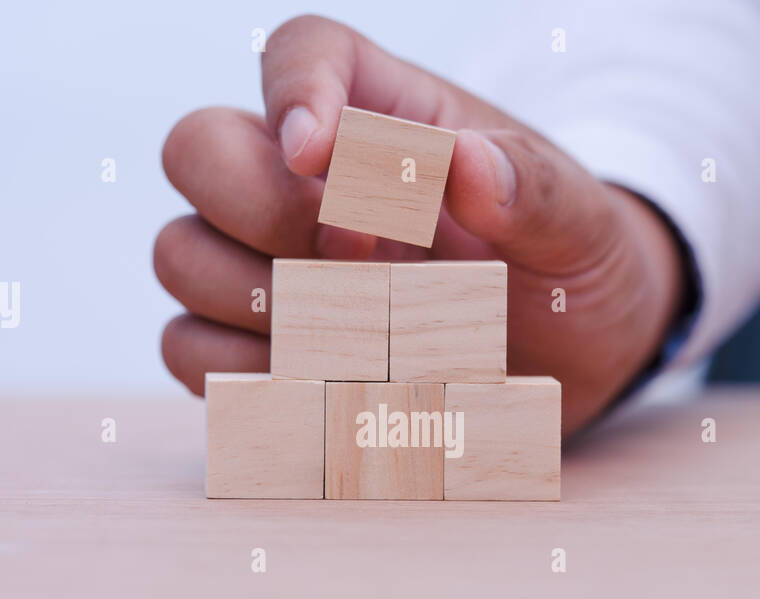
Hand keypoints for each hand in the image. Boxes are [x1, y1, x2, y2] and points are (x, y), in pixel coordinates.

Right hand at [155, 15, 685, 434]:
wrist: (569, 363)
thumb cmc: (569, 267)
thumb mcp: (579, 223)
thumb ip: (535, 188)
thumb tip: (467, 166)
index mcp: (382, 114)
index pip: (300, 54)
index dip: (293, 94)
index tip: (322, 155)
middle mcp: (304, 182)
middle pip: (198, 149)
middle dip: (264, 209)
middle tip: (360, 257)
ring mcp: (269, 264)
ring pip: (180, 255)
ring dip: (260, 302)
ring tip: (362, 333)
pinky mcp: (255, 348)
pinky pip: (188, 350)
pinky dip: (245, 376)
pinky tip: (326, 383)